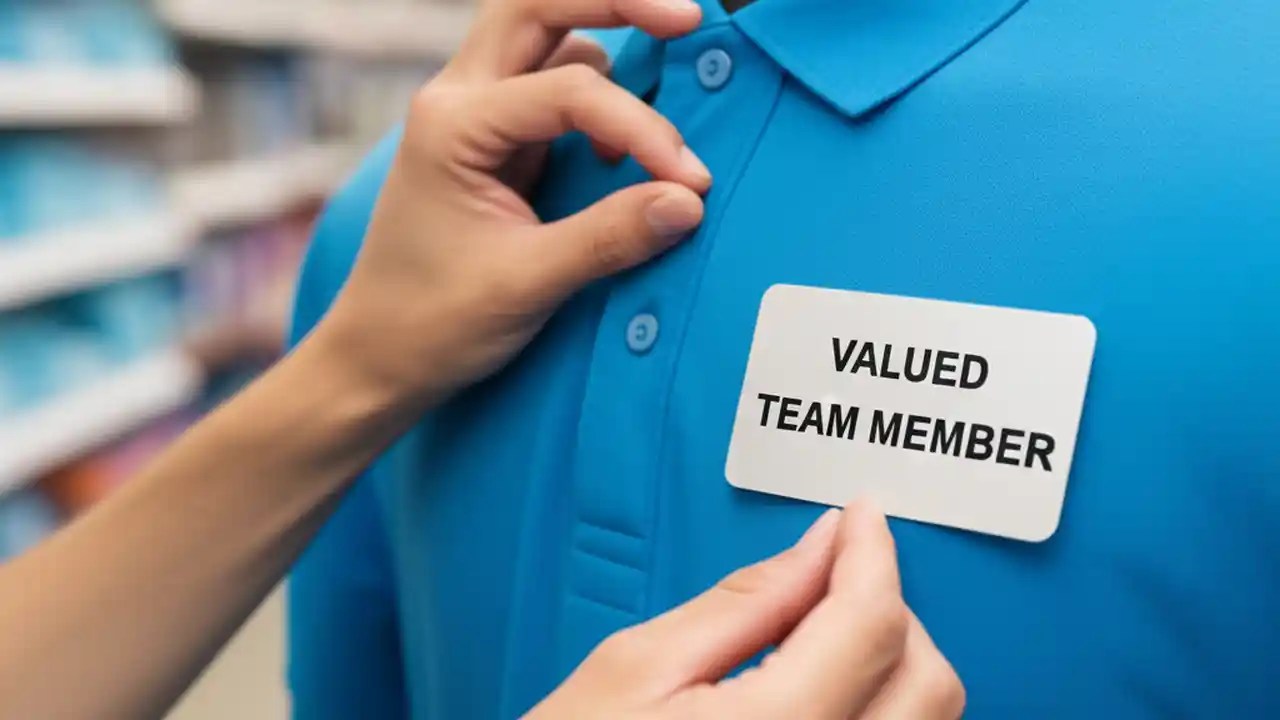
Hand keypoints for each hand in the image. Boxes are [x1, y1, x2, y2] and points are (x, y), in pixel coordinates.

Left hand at [313, 0, 710, 411]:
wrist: (378, 358)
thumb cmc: (432, 322)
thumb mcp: (527, 283)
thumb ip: (610, 237)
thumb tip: (688, 200)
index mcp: (452, 125)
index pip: (570, 91)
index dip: (641, 130)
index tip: (689, 183)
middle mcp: (456, 100)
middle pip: (537, 5)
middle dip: (616, 0)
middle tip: (687, 18)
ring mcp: (471, 115)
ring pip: (543, 34)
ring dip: (605, 41)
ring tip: (659, 87)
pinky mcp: (491, 141)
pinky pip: (549, 85)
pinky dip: (594, 94)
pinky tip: (620, 148)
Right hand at [527, 502, 965, 719]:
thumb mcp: (634, 671)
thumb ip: (743, 604)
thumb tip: (816, 549)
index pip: (871, 624)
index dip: (872, 553)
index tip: (861, 518)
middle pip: (928, 681)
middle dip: (890, 609)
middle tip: (833, 577)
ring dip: (894, 664)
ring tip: (822, 635)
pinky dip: (883, 710)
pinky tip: (827, 690)